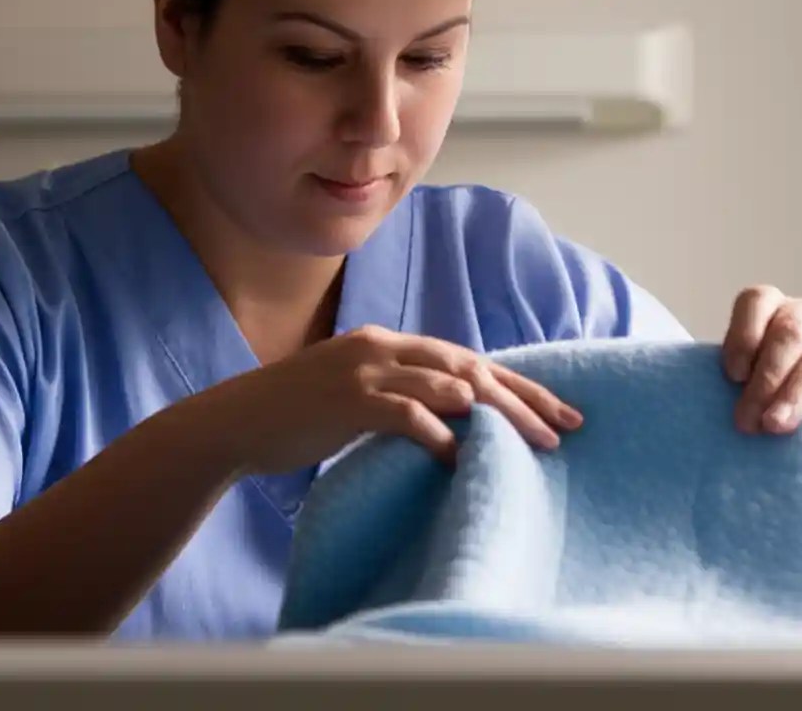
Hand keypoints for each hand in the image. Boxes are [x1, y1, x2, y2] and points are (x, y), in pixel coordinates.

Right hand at [209, 325, 582, 473]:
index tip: (558, 407)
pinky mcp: (349, 400)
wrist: (234, 422)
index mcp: (388, 342)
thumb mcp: (354, 393)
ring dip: (499, 417)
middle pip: (471, 367)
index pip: (467, 358)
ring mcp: (366, 370)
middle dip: (525, 397)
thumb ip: (399, 394)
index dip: (517, 383)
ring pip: (451, 386)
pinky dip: (443, 436)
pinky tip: (466, 459)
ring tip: (537, 444)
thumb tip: (452, 418)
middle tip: (568, 425)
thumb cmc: (296, 414)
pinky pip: (409, 415)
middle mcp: (383, 346)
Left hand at [720, 286, 801, 443]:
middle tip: (748, 421)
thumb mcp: (742, 385)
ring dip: (796, 393)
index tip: (733, 377)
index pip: (757, 301)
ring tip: (776, 425)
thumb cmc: (763, 398)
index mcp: (769, 308)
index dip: (743, 337)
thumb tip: (725, 406)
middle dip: (766, 379)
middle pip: (788, 332)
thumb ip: (735, 383)